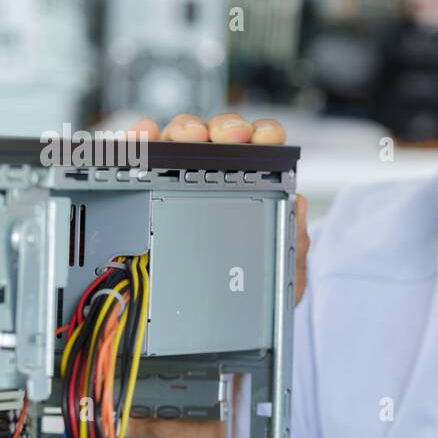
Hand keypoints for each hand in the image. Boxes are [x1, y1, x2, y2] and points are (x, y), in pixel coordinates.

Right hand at [128, 112, 308, 304]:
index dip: (265, 134)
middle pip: (218, 135)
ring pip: (181, 140)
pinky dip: (140, 141)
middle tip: (230, 138)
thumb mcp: (287, 266)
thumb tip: (298, 203)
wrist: (235, 309)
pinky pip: (142, 158)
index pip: (263, 146)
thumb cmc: (262, 279)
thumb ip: (297, 237)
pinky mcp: (150, 186)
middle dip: (225, 129)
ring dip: (185, 131)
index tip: (266, 138)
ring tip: (189, 137)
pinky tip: (144, 136)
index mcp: (257, 181)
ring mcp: (184, 177)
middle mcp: (220, 173)